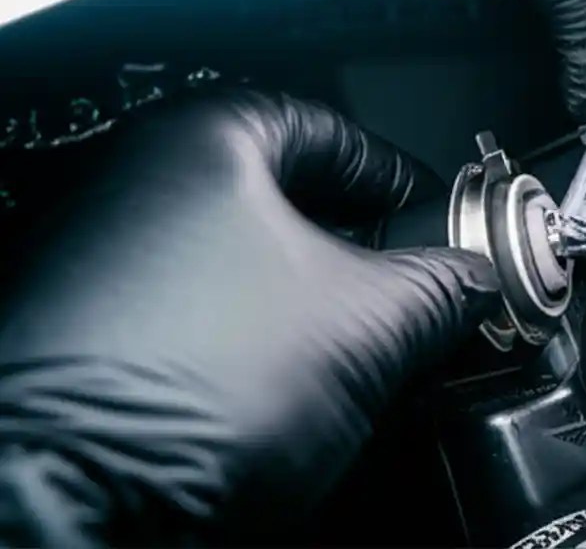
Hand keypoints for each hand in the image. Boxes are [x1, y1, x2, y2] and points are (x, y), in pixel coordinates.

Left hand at [0, 91, 498, 545]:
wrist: (73, 497)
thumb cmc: (187, 390)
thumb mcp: (370, 326)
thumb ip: (443, 287)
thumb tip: (472, 284)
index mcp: (204, 145)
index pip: (328, 128)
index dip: (398, 174)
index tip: (434, 209)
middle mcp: (136, 188)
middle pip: (282, 197)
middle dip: (357, 246)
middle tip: (409, 286)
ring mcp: (101, 264)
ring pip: (236, 261)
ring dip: (304, 298)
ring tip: (352, 347)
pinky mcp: (87, 337)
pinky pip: (194, 314)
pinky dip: (249, 336)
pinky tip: (282, 385)